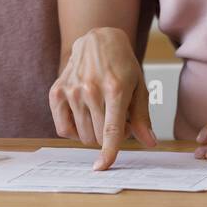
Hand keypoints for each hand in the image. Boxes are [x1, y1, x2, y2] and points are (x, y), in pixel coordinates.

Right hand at [49, 27, 156, 169]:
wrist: (98, 39)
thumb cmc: (122, 64)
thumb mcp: (139, 86)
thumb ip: (142, 117)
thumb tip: (149, 142)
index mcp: (116, 89)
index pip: (111, 130)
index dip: (108, 152)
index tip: (102, 167)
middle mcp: (91, 90)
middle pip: (98, 137)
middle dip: (110, 137)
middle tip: (115, 120)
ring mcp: (71, 91)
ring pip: (82, 135)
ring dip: (94, 132)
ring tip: (101, 114)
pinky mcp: (57, 92)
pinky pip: (63, 128)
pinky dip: (75, 130)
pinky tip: (84, 118)